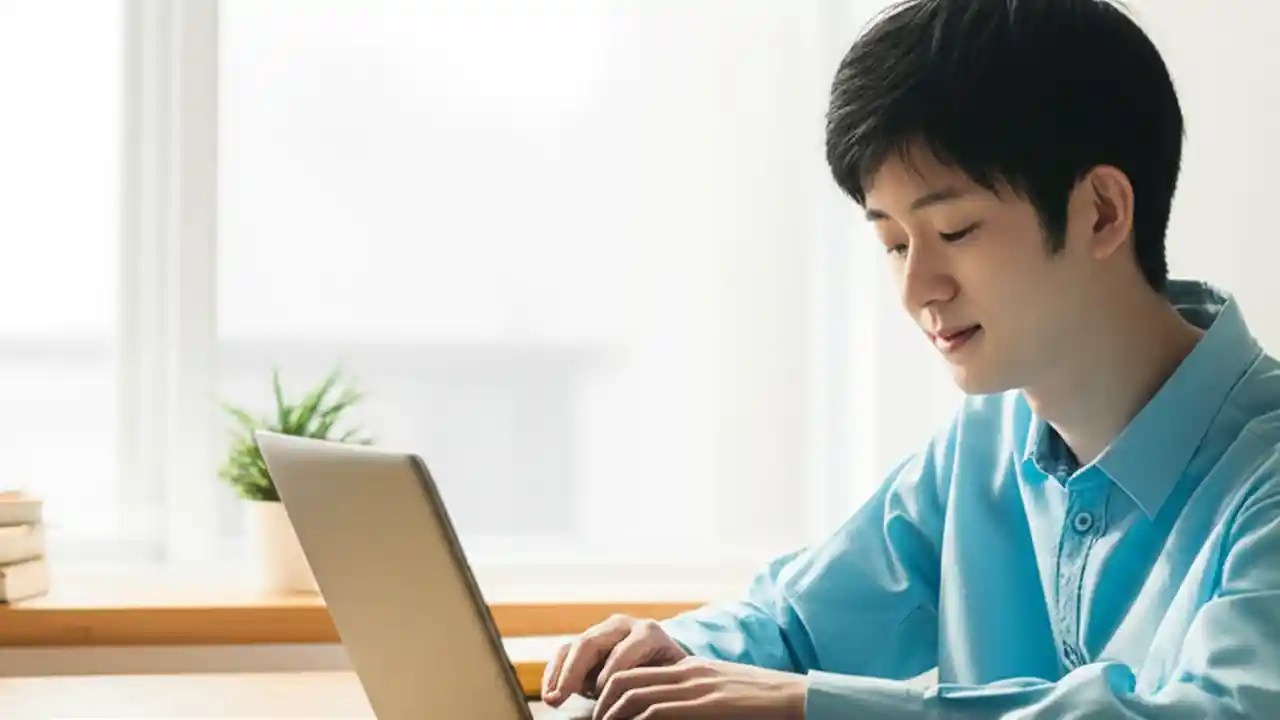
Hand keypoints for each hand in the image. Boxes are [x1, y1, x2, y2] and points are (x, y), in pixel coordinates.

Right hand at [542, 614, 689, 705]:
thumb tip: (631, 708)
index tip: (602, 703)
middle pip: (591, 643)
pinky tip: (549, 694)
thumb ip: (651, 685)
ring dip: (560, 674)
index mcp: (647, 632)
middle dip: (573, 672)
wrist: (669, 660)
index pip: (621, 654)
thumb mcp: (669, 679)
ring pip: (575, 646)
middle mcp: (622, 625)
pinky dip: (555, 673)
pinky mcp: (588, 641)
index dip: (609, 680)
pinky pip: (565, 652)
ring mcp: (602, 630)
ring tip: (551, 698)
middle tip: (560, 697)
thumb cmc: (671, 676)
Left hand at [593, 656, 807, 719]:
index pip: (632, 673)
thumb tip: (662, 711)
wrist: (795, 698)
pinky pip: (657, 712)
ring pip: (634, 697)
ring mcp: (694, 688)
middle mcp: (685, 673)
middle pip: (624, 681)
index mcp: (687, 667)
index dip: (608, 694)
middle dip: (602, 707)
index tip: (600, 715)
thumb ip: (692, 696)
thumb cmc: (760, 700)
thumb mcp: (719, 691)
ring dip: (612, 716)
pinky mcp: (705, 706)